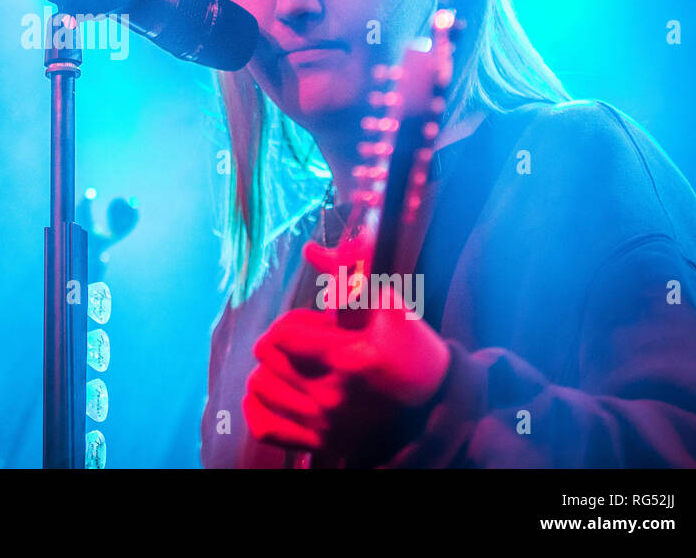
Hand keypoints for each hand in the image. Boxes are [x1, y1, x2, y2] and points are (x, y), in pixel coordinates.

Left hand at [241, 238, 451, 460]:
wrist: (437, 410)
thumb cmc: (414, 353)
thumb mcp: (389, 306)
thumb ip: (348, 273)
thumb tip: (310, 249)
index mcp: (348, 359)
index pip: (283, 333)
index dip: (295, 320)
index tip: (317, 325)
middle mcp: (331, 396)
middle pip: (267, 356)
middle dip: (281, 341)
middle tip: (305, 343)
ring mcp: (324, 425)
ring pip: (260, 387)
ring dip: (269, 370)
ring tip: (291, 366)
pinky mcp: (320, 445)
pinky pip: (264, 427)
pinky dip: (258, 407)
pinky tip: (272, 393)